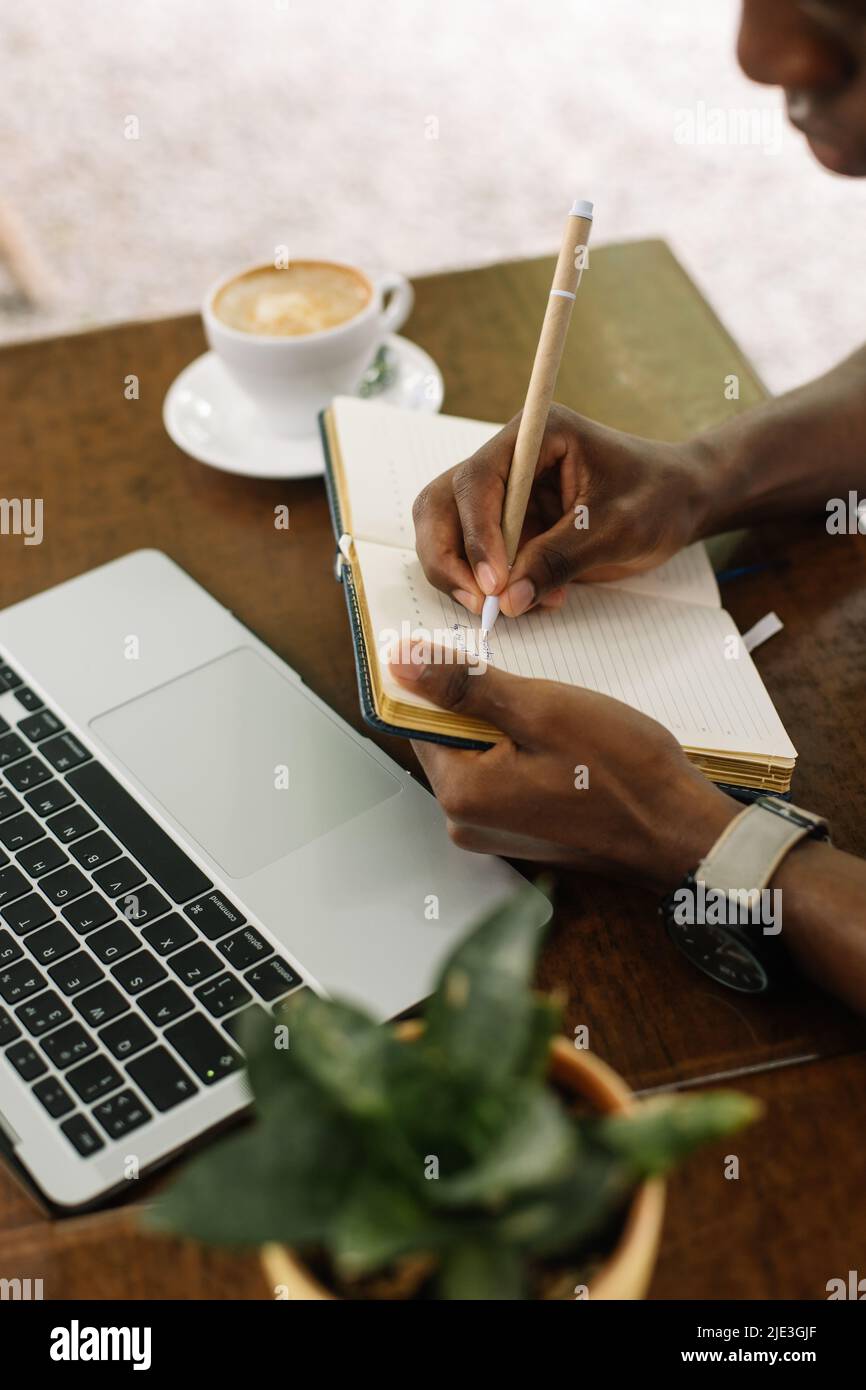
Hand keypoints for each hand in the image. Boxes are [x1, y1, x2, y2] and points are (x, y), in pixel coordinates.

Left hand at [391, 645, 737, 890]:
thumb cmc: (622, 773)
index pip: (420, 719)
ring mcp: (494, 831)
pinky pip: (506, 774)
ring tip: (556, 714)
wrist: (679, 830)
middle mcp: (466, 821)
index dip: (444, 678)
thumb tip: (401, 662)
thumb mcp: (540, 709)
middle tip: (534, 686)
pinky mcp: (522, 829)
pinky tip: (564, 739)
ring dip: (509, 724)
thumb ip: (464, 686)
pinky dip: (526, 749)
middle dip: (483, 702)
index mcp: (461, 794)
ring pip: (482, 752)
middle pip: (450, 737)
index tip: (477, 654)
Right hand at [412, 403, 713, 616]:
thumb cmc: (657, 498)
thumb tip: (509, 600)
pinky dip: (491, 590)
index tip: (495, 583)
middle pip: (442, 505)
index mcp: (533, 437)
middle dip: (450, 559)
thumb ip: (560, 559)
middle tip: (482, 604)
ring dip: (466, 579)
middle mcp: (506, 461)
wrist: (678, 503)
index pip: (478, 480)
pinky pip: (476, 563)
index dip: (478, 534)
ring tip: (514, 606)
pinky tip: (536, 600)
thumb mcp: (617, 529)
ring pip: (446, 535)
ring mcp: (502, 497)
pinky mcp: (506, 529)